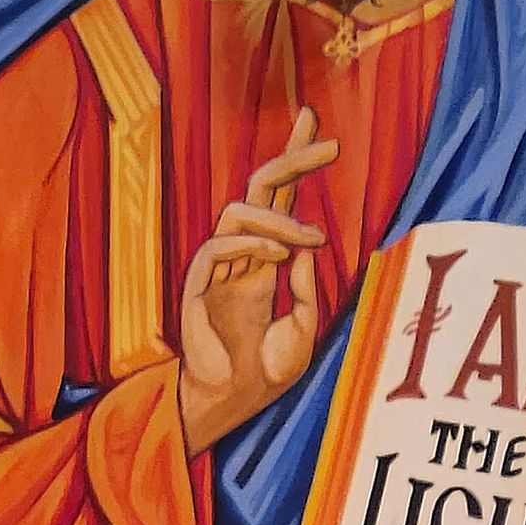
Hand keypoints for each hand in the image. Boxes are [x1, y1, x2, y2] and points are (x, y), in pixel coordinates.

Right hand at [178, 106, 338, 455]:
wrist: (233, 404)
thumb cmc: (265, 374)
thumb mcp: (302, 332)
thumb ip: (305, 291)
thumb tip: (306, 248)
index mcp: (265, 261)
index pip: (279, 198)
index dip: (293, 159)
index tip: (312, 120)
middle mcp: (241, 256)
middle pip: (259, 190)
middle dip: (291, 160)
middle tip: (329, 142)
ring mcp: (217, 269)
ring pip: (238, 214)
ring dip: (278, 218)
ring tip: (313, 238)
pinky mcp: (197, 286)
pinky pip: (217, 248)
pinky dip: (249, 244)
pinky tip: (277, 255)